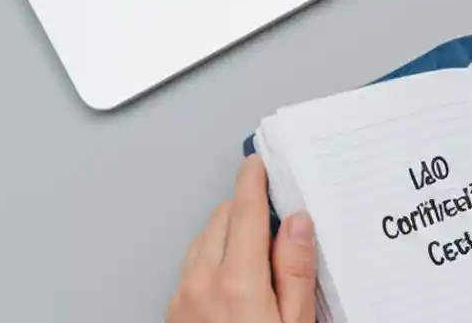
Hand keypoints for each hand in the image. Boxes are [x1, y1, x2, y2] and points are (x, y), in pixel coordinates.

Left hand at [167, 156, 317, 322]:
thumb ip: (296, 272)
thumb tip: (297, 224)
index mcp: (239, 282)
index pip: (245, 212)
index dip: (252, 181)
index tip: (257, 164)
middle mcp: (203, 284)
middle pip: (221, 219)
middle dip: (246, 211)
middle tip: (276, 224)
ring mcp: (183, 298)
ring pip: (203, 240)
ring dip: (227, 235)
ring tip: (257, 258)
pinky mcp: (174, 311)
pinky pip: (191, 267)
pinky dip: (211, 260)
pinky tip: (234, 281)